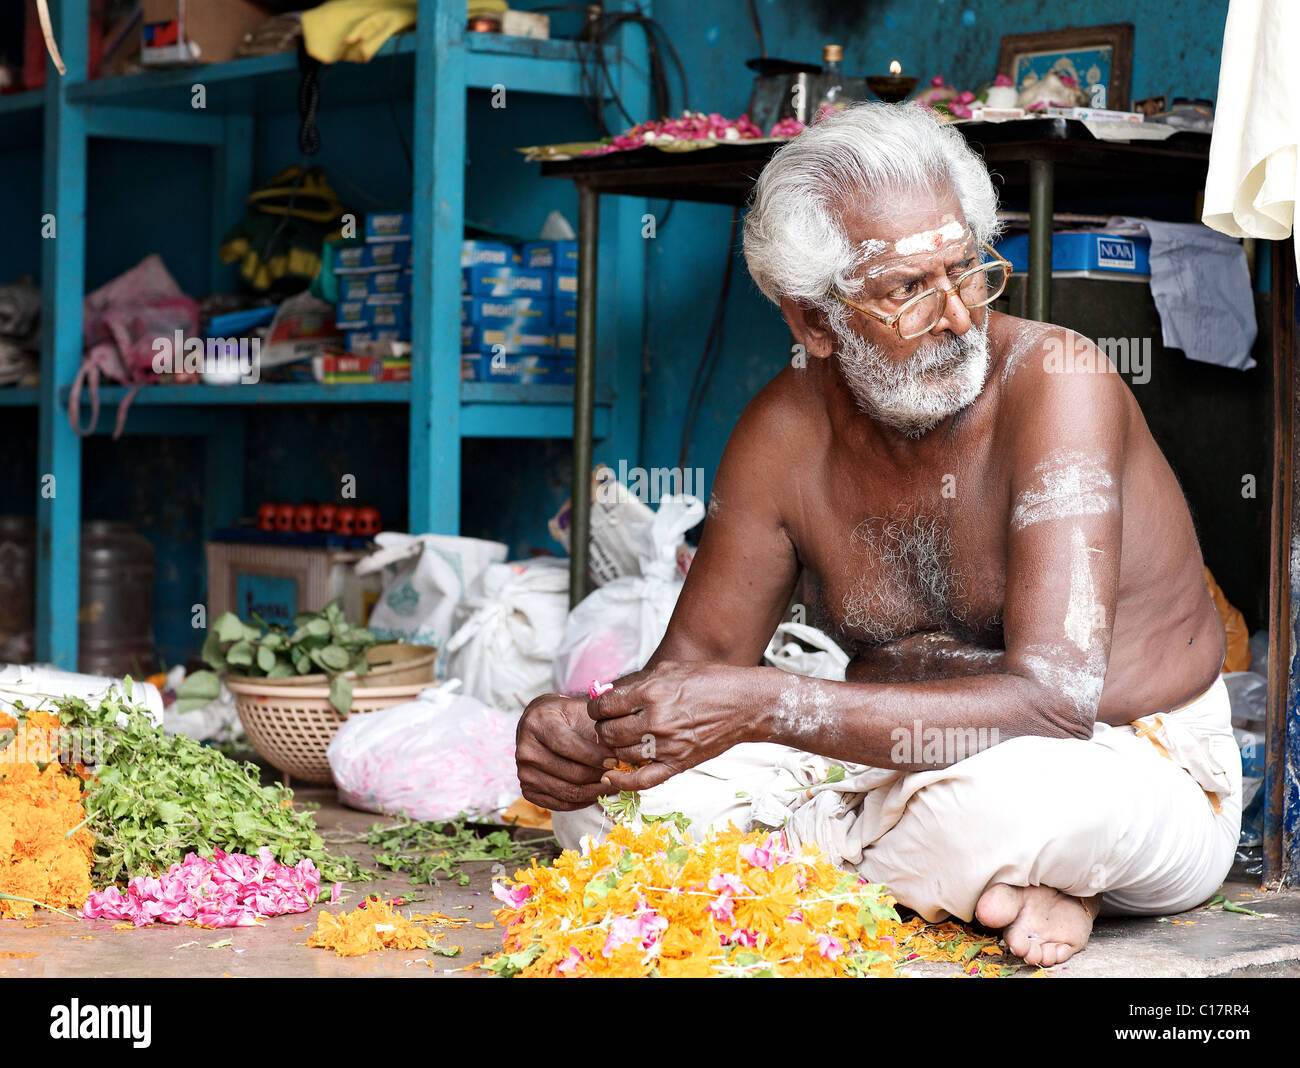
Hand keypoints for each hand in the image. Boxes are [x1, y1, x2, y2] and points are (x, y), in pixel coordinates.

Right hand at [516, 693, 617, 810]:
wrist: (541, 727)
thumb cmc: (566, 717)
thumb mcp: (581, 710)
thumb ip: (598, 727)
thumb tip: (621, 751)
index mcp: (537, 723)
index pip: (567, 745)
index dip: (594, 756)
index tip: (615, 760)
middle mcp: (525, 749)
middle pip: (570, 773)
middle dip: (599, 776)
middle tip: (620, 775)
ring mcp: (524, 773)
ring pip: (567, 792)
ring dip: (595, 792)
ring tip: (613, 785)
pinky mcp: (528, 791)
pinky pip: (560, 804)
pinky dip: (582, 801)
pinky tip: (596, 792)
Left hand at [588, 660, 748, 792]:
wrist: (745, 703)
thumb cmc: (710, 681)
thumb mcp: (670, 670)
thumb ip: (638, 682)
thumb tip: (610, 694)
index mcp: (652, 693)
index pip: (604, 707)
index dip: (596, 708)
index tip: (600, 709)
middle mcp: (656, 720)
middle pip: (607, 732)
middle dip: (602, 728)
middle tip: (609, 724)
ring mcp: (666, 745)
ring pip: (620, 754)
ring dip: (614, 749)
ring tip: (620, 740)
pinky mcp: (678, 763)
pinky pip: (641, 780)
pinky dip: (622, 782)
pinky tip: (610, 778)